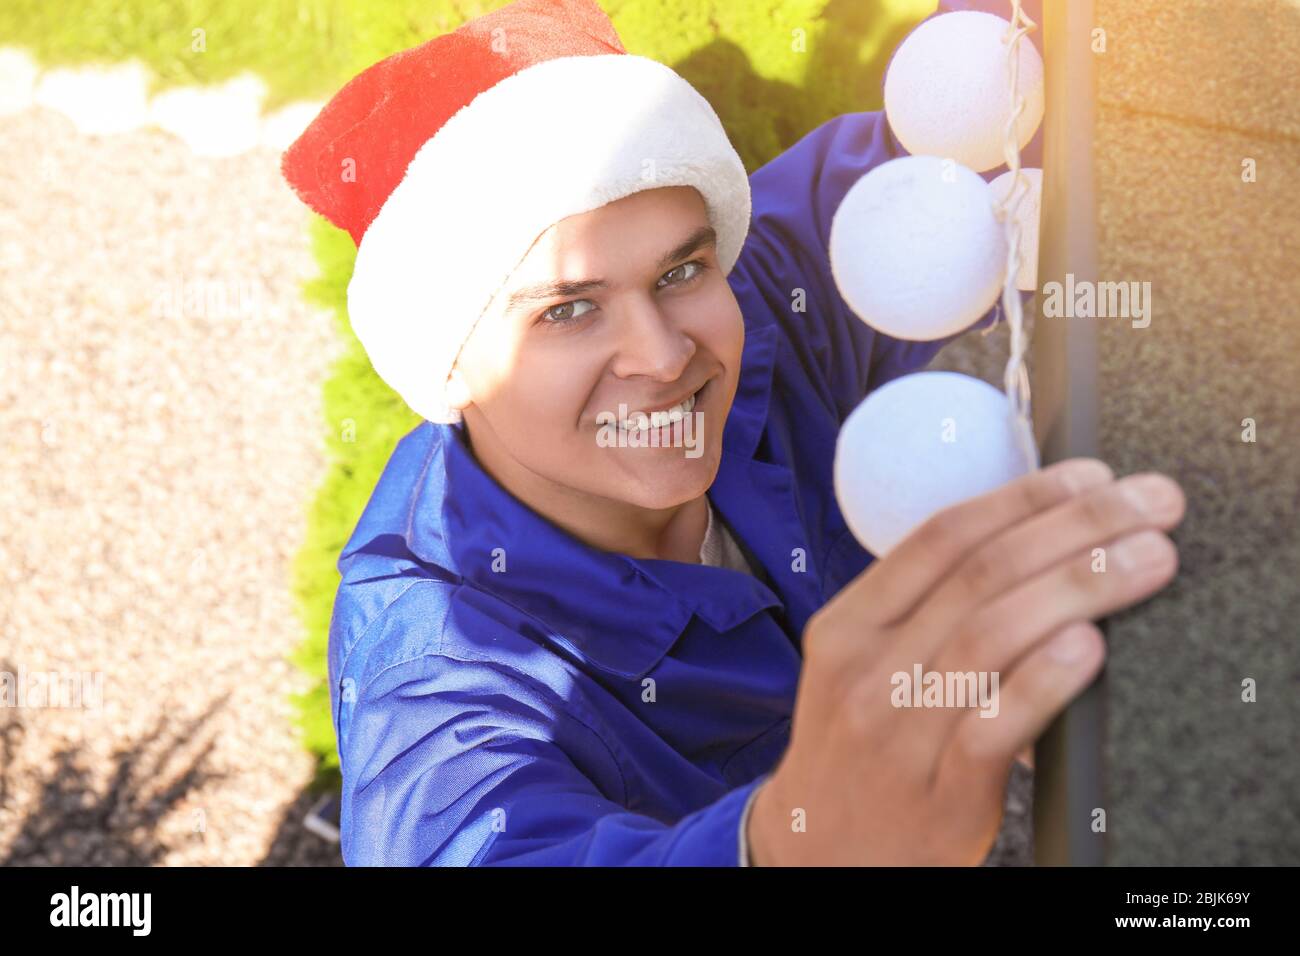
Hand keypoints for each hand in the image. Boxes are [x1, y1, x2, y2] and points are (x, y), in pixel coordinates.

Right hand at [747, 458, 1184, 864]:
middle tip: (1150, 504)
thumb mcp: (859, 668)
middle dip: (1076, 528)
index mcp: (846, 626)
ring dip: (1080, 588)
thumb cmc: (860, 748)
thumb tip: (1033, 543)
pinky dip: (1043, 681)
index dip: (1021, 497)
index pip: (939, 538)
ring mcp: (898, 734)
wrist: (820, 852)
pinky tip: (1091, 647)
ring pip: (989, 639)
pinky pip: (991, 728)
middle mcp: (865, 671)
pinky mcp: (937, 796)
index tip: (1092, 475)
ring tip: (1149, 559)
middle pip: (978, 576)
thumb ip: (921, 612)